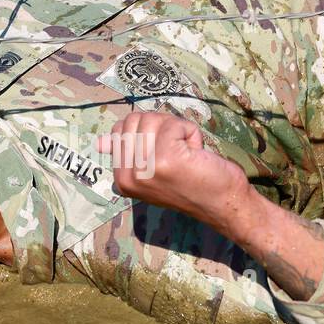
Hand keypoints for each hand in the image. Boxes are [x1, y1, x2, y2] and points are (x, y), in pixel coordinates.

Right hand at [98, 111, 250, 231]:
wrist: (224, 203)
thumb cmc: (192, 183)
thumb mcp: (154, 168)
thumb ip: (127, 153)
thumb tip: (99, 142)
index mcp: (121, 179)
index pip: (121, 129)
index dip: (149, 131)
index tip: (165, 155)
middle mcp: (128, 177)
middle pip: (135, 120)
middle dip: (162, 128)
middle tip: (178, 153)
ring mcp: (144, 168)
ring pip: (154, 119)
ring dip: (177, 130)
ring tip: (186, 155)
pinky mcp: (165, 159)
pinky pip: (174, 124)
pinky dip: (191, 133)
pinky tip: (195, 154)